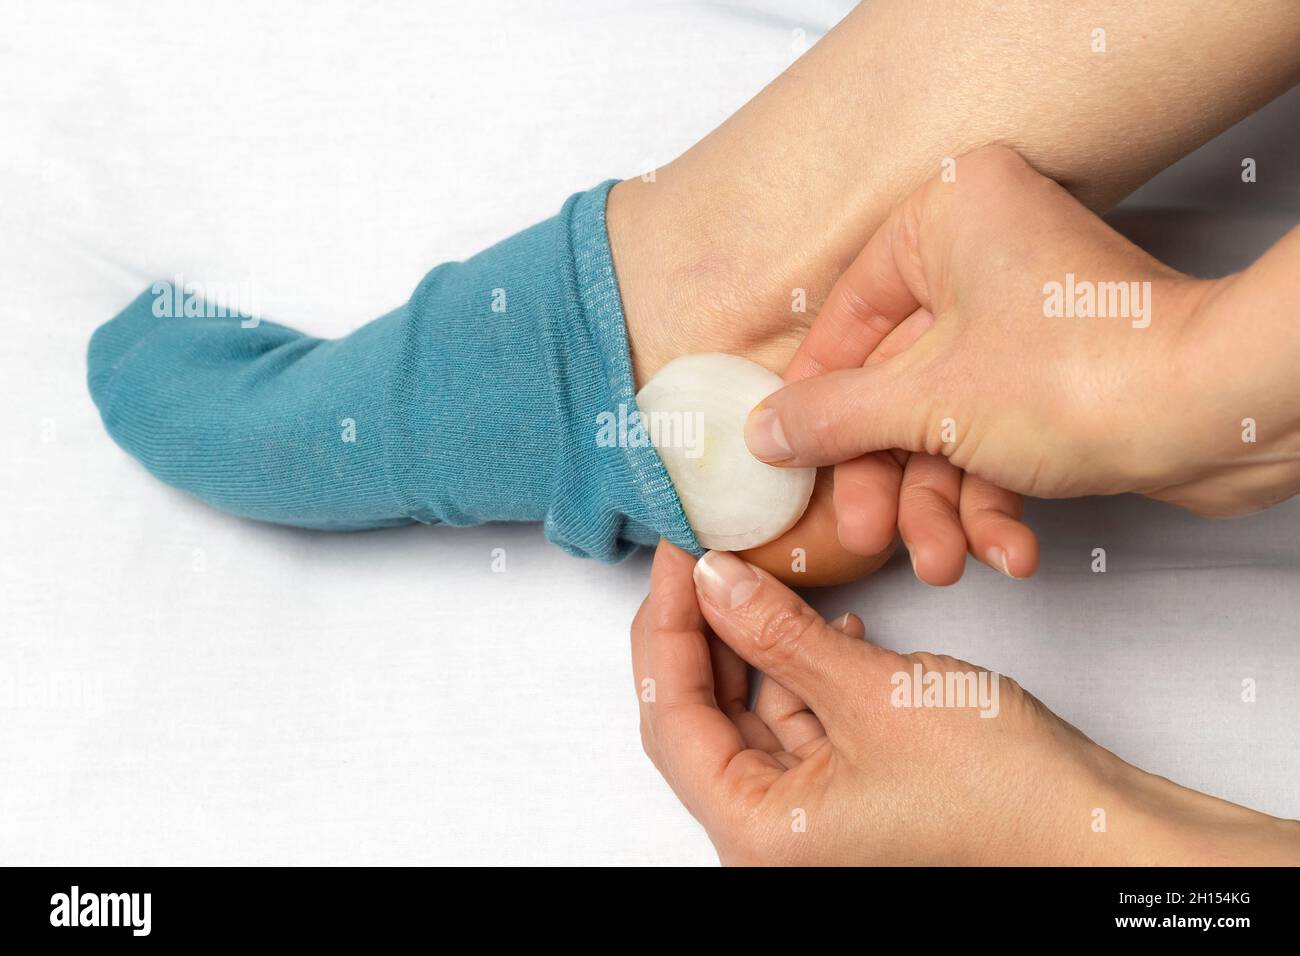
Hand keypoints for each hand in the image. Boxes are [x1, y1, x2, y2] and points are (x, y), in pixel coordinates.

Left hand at [632, 541, 1299, 864]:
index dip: (666, 625)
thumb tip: (713, 579)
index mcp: (758, 830)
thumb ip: (779, 633)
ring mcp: (812, 810)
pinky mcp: (850, 784)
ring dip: (753, 639)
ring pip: (751, 708)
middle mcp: (773, 830)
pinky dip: (802, 665)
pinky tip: (822, 620)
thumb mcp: (871, 693)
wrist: (1096, 826)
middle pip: (703, 712)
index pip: (670, 715)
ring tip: (750, 568)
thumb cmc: (1000, 792)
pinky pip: (802, 716)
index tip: (675, 555)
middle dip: (701, 628)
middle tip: (701, 553)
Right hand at [744, 146, 1299, 521]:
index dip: (815, 402)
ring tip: (947, 560)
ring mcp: (1027, 316)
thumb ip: (830, 418)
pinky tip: (1007, 549)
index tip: (789, 455)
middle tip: (869, 533)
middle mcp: (986, 254)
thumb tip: (765, 432)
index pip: (847, 319)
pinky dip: (995, 496)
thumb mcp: (923, 405)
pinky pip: (998, 433)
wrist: (1221, 418)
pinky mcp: (1061, 372)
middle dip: (891, 477)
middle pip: (896, 385)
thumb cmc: (1084, 375)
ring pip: (946, 421)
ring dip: (942, 504)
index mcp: (945, 219)